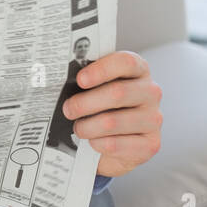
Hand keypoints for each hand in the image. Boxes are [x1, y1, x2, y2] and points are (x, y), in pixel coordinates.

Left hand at [63, 50, 162, 177]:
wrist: (111, 143)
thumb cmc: (98, 108)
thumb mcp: (92, 88)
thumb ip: (83, 79)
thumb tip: (53, 77)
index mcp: (137, 70)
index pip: (126, 62)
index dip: (101, 70)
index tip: (80, 80)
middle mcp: (150, 92)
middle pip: (118, 93)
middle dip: (85, 103)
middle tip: (68, 109)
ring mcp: (153, 119)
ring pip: (112, 121)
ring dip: (87, 127)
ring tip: (78, 128)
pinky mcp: (150, 144)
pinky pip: (115, 144)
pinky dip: (97, 143)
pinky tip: (93, 141)